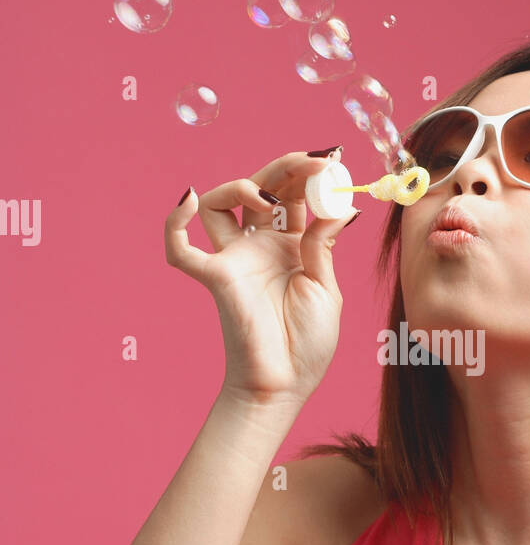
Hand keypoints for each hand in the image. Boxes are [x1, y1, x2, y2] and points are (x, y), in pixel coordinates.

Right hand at [164, 150, 359, 404]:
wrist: (284, 385)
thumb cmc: (307, 344)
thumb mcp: (325, 289)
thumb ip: (322, 245)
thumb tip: (339, 207)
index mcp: (291, 246)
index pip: (294, 196)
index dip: (309, 175)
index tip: (332, 159)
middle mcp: (260, 246)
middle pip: (261, 190)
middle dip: (286, 169)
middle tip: (315, 162)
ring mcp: (235, 260)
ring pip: (220, 205)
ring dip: (241, 188)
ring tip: (268, 198)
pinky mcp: (216, 278)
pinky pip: (181, 251)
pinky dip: (175, 225)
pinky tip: (189, 201)